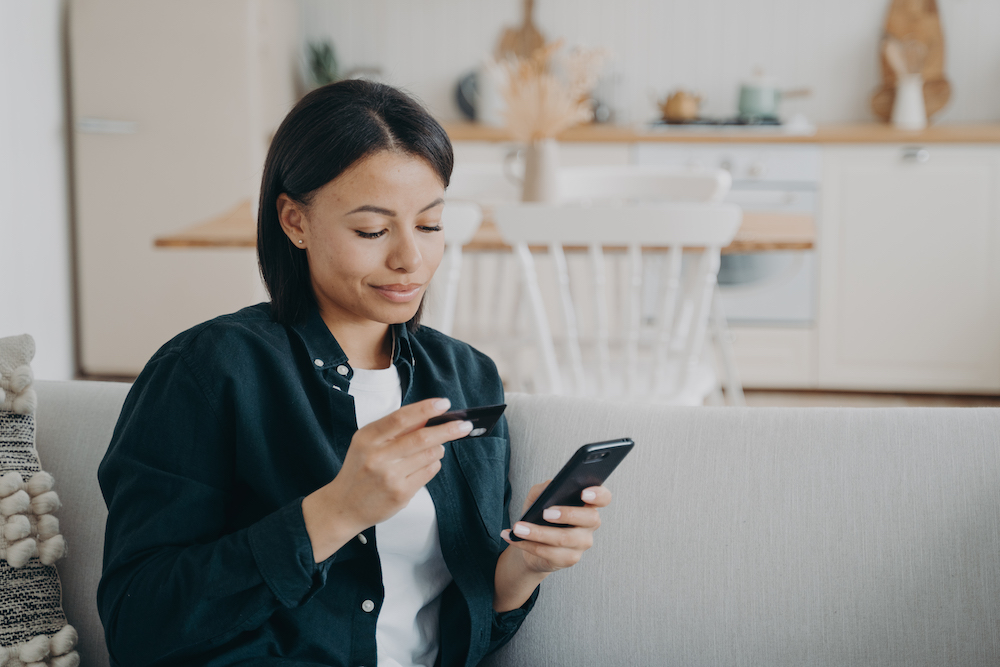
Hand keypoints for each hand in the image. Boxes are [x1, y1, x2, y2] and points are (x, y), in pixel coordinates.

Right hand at [302, 397, 471, 560]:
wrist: (344, 506)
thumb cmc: (359, 469)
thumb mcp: (367, 443)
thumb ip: (393, 429)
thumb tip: (427, 414)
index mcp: (367, 438)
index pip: (401, 418)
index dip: (425, 408)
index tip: (444, 403)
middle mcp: (377, 457)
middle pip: (422, 438)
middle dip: (448, 429)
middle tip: (464, 424)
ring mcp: (390, 477)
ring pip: (430, 455)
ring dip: (438, 448)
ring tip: (434, 447)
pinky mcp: (401, 494)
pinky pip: (429, 472)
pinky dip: (433, 464)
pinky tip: (425, 464)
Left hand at [500, 481, 611, 573]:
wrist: (531, 543)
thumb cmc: (539, 515)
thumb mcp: (538, 498)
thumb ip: (544, 488)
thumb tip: (549, 486)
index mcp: (587, 504)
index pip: (603, 498)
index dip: (598, 495)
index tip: (584, 493)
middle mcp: (589, 524)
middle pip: (589, 518)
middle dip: (567, 514)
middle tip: (546, 512)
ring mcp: (582, 543)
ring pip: (564, 538)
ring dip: (537, 533)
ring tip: (518, 528)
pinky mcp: (569, 559)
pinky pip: (549, 552)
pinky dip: (528, 544)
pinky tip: (513, 537)